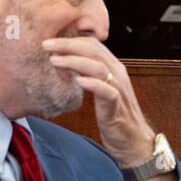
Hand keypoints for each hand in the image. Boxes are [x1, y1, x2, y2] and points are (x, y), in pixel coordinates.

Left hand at [42, 37, 155, 167]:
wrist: (133, 141)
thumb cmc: (115, 116)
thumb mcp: (101, 90)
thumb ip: (90, 75)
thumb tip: (68, 65)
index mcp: (113, 68)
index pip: (92, 44)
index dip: (70, 40)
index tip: (50, 42)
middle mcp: (117, 73)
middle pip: (93, 50)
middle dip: (68, 45)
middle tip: (46, 45)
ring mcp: (119, 88)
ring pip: (97, 67)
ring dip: (74, 61)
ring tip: (54, 60)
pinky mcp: (117, 106)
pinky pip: (106, 90)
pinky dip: (91, 83)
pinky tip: (77, 81)